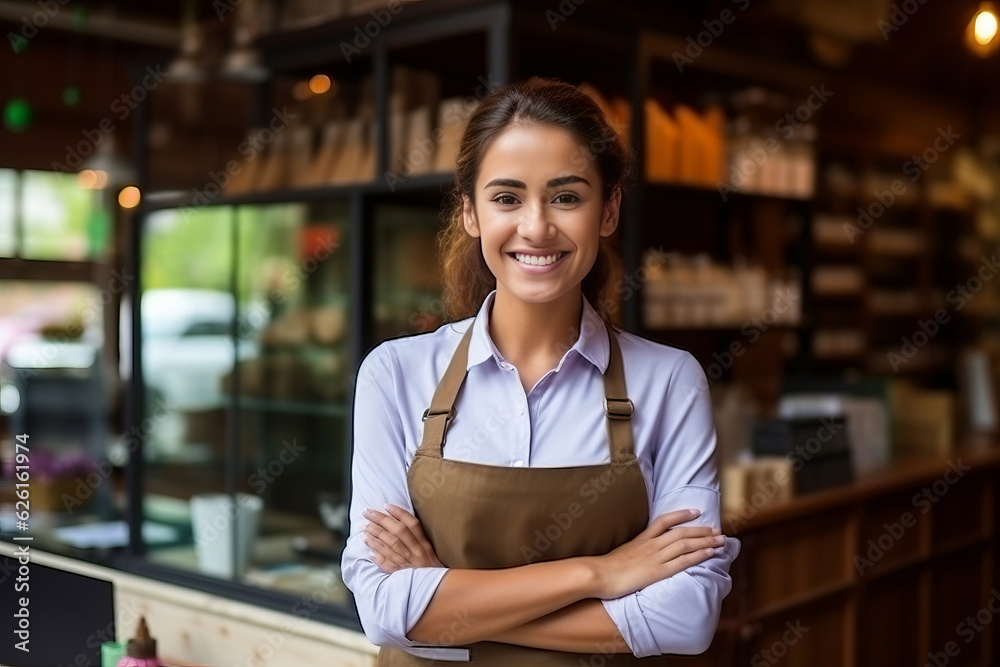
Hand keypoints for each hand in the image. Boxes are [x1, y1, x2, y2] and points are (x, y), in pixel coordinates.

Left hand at [362, 504, 443, 571]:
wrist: (440, 590)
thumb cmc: (433, 568)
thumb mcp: (430, 551)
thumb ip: (419, 538)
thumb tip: (400, 522)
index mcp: (425, 544)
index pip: (412, 524)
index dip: (398, 513)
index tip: (385, 505)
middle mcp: (417, 552)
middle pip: (398, 532)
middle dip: (381, 520)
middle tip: (367, 512)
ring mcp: (409, 564)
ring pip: (391, 546)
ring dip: (376, 536)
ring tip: (364, 528)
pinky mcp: (403, 575)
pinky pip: (389, 565)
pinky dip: (379, 558)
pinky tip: (369, 551)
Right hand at [589, 509, 723, 598]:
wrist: (599, 574)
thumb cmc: (606, 567)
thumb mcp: (622, 553)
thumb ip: (634, 550)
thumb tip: (640, 552)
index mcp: (642, 539)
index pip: (665, 521)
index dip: (682, 515)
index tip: (696, 512)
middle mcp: (652, 545)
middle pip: (681, 532)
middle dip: (701, 530)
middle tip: (717, 529)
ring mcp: (656, 557)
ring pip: (686, 544)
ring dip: (705, 541)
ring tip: (720, 540)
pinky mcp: (658, 571)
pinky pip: (683, 561)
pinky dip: (698, 555)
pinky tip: (709, 553)